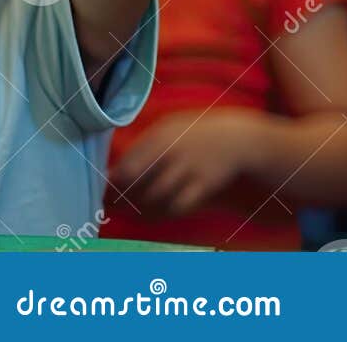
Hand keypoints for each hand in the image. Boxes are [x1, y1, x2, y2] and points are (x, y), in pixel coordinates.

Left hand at [110, 110, 262, 216]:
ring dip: (143, 208)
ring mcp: (189, 166)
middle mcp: (172, 149)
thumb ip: (141, 151)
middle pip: (133, 181)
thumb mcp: (169, 132)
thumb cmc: (195, 139)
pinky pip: (176, 206)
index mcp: (160, 135)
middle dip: (123, 198)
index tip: (108, 197)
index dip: (112, 186)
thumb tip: (108, 177)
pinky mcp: (205, 183)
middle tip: (117, 208)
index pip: (124, 166)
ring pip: (153, 197)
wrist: (238, 141)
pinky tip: (162, 212)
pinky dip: (165, 213)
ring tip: (139, 212)